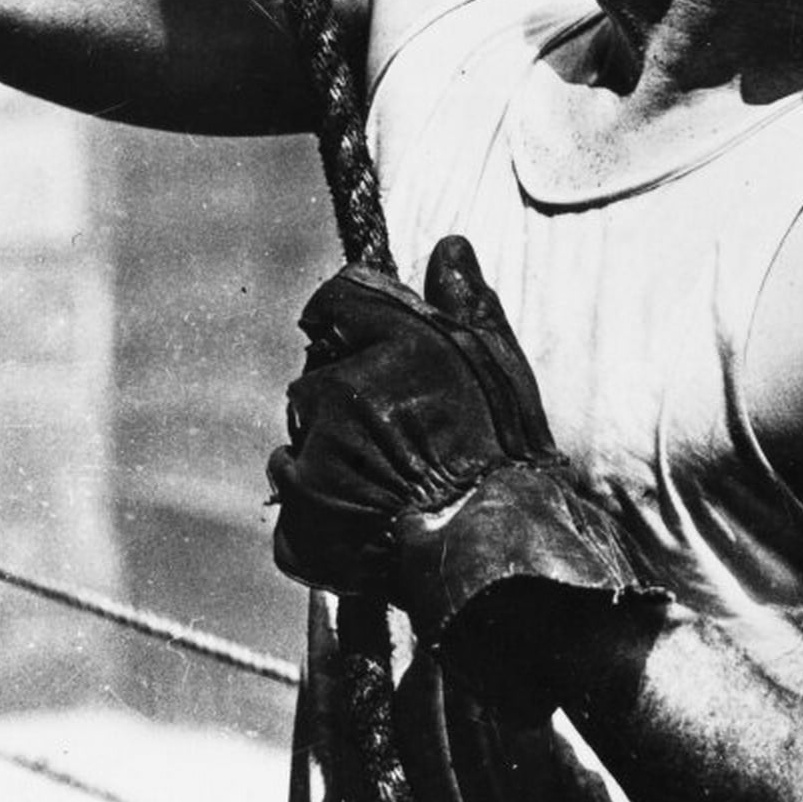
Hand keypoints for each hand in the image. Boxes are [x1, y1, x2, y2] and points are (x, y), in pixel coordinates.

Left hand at [268, 238, 658, 700]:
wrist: (496, 555)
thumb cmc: (505, 456)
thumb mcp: (498, 364)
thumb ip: (465, 301)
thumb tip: (448, 247)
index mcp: (382, 346)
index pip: (334, 303)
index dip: (351, 325)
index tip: (369, 352)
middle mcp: (334, 395)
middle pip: (316, 380)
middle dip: (344, 401)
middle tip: (397, 438)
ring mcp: (309, 465)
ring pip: (301, 445)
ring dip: (329, 458)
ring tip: (388, 485)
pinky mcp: (298, 528)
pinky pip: (297, 507)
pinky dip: (322, 516)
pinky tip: (371, 522)